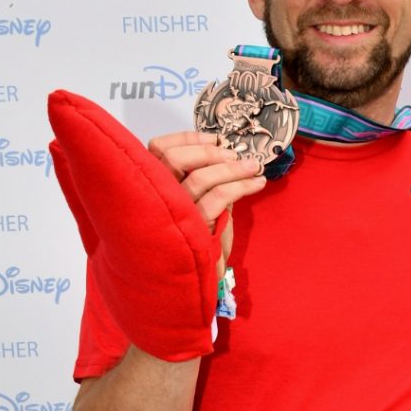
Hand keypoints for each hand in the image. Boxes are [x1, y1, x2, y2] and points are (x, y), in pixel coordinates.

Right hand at [148, 131, 266, 276]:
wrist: (203, 272)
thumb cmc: (202, 235)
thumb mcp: (201, 199)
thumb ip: (205, 177)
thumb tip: (228, 154)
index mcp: (155, 185)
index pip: (158, 148)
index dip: (188, 138)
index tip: (216, 137)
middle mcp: (158, 196)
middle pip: (173, 158)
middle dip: (210, 151)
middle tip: (234, 155)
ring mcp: (174, 212)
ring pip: (201, 177)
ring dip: (233, 168)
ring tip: (253, 168)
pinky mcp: (194, 227)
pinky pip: (219, 197)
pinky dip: (242, 185)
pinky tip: (256, 184)